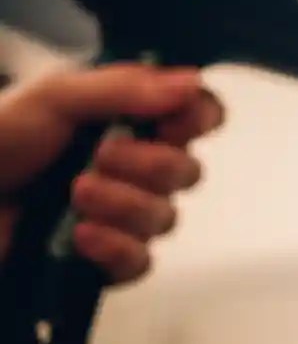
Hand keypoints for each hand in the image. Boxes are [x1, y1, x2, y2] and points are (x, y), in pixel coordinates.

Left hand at [0, 63, 224, 282]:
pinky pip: (140, 261)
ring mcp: (120, 216)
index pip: (197, 116)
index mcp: (128, 119)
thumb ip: (124, 88)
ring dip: (124, 204)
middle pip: (187, 170)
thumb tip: (190, 82)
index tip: (173, 122)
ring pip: (165, 217)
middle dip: (151, 165)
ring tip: (76, 193)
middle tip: (101, 154)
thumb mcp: (52, 97)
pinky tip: (82, 235)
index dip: (198, 119)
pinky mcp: (103, 260)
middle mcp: (132, 166)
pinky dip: (115, 247)